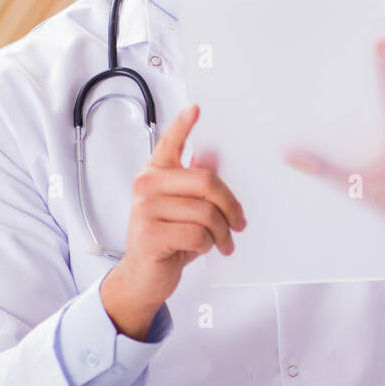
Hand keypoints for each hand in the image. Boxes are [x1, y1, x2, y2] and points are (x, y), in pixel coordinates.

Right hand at [102, 104, 245, 339]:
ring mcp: (145, 209)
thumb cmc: (169, 238)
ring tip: (224, 242)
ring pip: (206, 212)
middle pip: (207, 181)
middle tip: (240, 222)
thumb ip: (195, 183)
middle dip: (231, 205)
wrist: (144, 276)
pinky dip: (208, 245)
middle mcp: (146, 186)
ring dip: (222, 232)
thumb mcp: (185, 209)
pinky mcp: (150, 234)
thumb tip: (212, 155)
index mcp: (155, 174)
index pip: (169, 143)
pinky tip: (203, 250)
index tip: (196, 108)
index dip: (183, 125)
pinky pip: (198, 234)